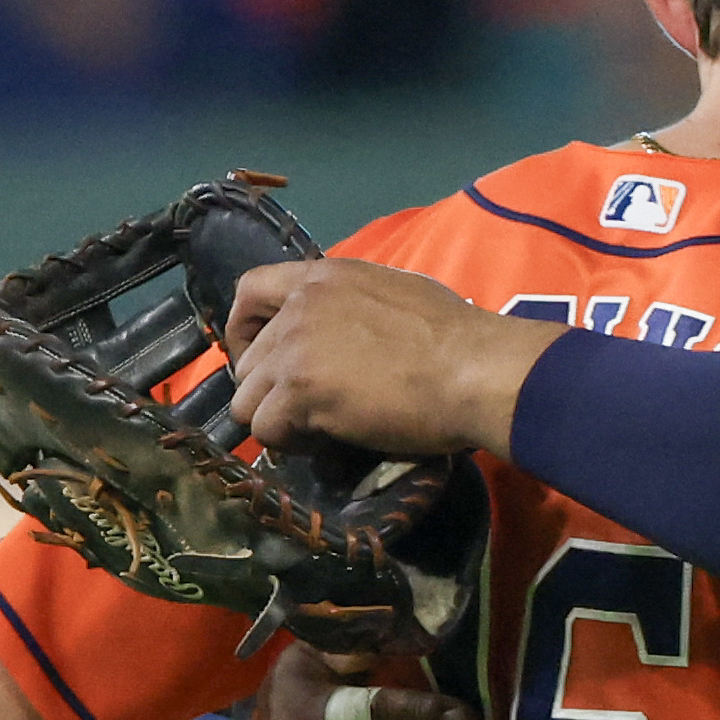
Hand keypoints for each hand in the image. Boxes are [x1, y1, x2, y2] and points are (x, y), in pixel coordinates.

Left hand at [225, 258, 563, 459]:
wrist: (474, 369)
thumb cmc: (456, 336)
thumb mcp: (397, 293)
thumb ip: (355, 306)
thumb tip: (348, 331)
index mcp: (323, 277)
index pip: (250, 289)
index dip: (245, 329)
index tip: (264, 358)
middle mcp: (299, 308)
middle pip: (247, 360)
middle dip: (271, 390)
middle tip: (307, 410)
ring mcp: (296, 349)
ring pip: (247, 399)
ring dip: (277, 420)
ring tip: (315, 430)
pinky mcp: (302, 391)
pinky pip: (267, 428)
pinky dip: (289, 442)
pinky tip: (323, 442)